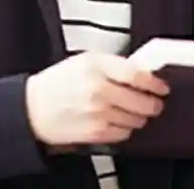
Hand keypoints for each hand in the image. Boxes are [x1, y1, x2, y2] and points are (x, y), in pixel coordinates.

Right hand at [24, 51, 168, 146]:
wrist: (32, 108)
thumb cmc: (57, 83)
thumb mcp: (85, 60)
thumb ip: (114, 64)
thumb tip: (142, 71)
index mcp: (96, 66)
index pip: (137, 75)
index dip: (155, 83)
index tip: (161, 87)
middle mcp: (98, 89)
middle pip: (142, 100)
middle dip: (152, 104)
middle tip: (154, 102)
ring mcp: (98, 112)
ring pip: (136, 119)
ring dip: (139, 117)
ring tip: (133, 112)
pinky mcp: (95, 132)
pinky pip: (124, 133)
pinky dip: (125, 128)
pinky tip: (117, 121)